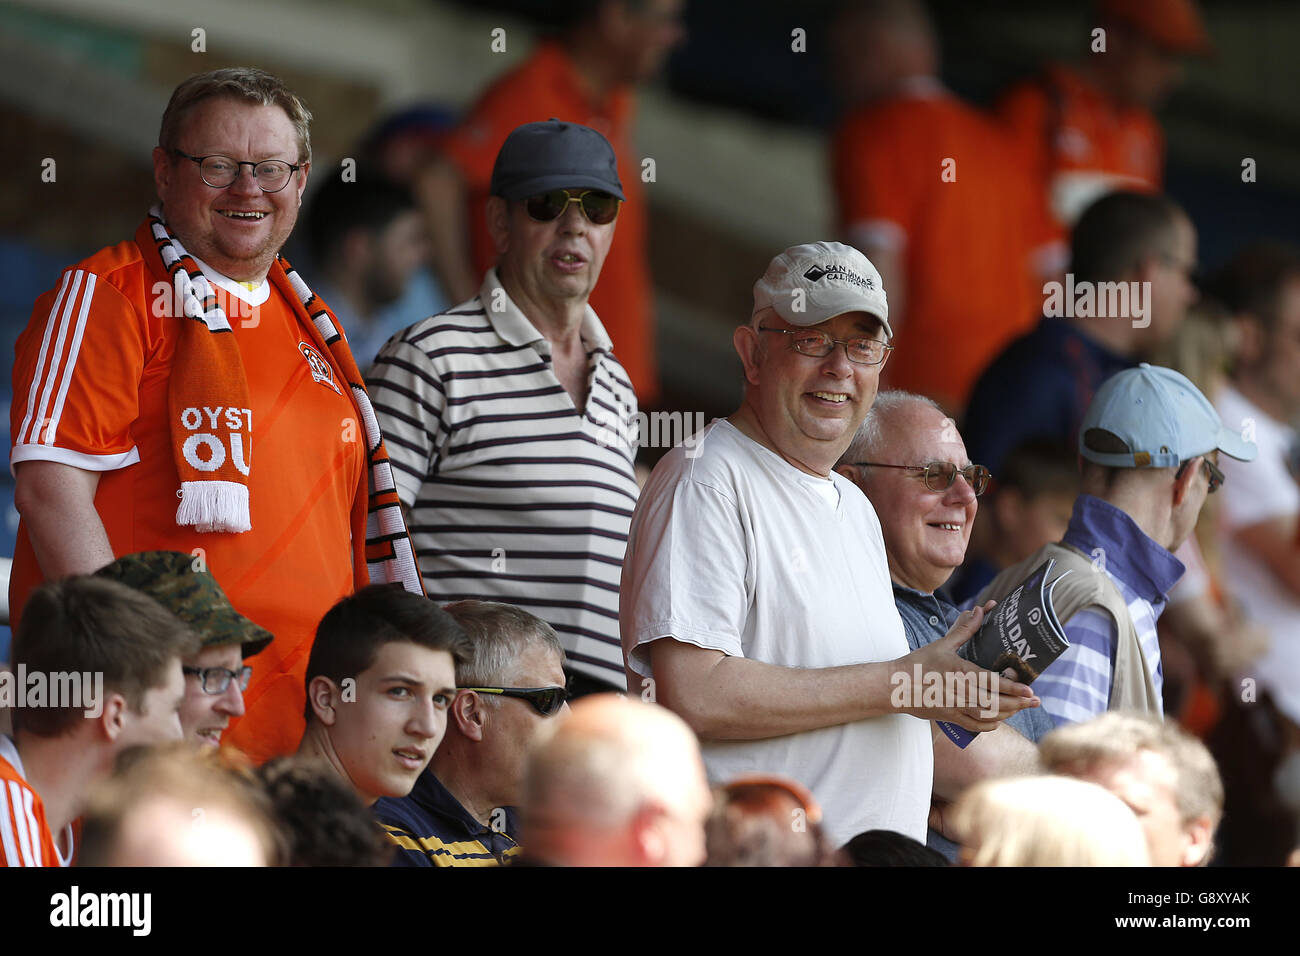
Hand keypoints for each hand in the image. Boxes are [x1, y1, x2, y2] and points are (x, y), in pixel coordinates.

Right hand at [891, 602, 1039, 731]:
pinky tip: (998, 719)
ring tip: (1021, 708)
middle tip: (1035, 701)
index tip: (1030, 691)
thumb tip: (980, 610)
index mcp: (961, 673)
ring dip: (1008, 713)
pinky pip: (975, 726)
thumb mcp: (942, 644)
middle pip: (996, 702)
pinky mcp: (950, 717)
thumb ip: (964, 629)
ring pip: (988, 716)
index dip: (1014, 689)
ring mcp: (956, 707)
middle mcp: (961, 693)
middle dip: (1019, 703)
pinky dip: (989, 724)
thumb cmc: (919, 663)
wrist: (896, 686)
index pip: (993, 683)